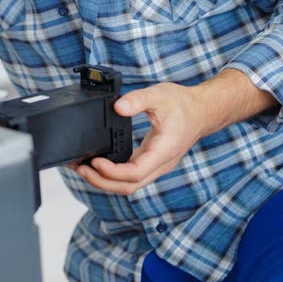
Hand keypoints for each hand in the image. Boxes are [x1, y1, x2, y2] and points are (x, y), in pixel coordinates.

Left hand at [74, 82, 202, 195]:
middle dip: (102, 182)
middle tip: (81, 168)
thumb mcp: (159, 95)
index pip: (135, 173)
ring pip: (130, 185)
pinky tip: (100, 165)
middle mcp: (160, 164)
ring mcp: (156, 165)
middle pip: (129, 186)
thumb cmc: (183, 104)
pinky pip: (132, 177)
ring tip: (84, 169)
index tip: (95, 161)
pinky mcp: (152, 162)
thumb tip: (117, 107)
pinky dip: (114, 175)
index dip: (112, 172)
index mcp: (163, 151)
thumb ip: (137, 100)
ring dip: (106, 181)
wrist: (202, 111)